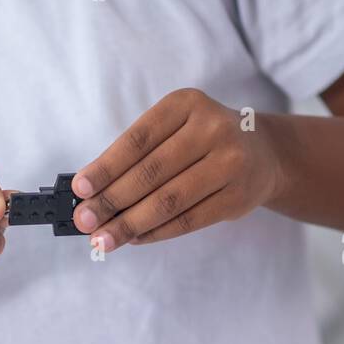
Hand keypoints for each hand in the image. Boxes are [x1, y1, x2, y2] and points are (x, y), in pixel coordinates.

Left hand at [71, 88, 284, 251]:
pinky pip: (188, 220)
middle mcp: (212, 128)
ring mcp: (230, 163)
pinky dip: (156, 233)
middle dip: (111, 201)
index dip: (106, 166)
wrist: (263, 154)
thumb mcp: (173, 129)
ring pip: (168, 201)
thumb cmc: (201, 142)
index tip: (79, 188)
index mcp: (187, 104)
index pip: (138, 140)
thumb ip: (136, 156)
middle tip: (84, 221)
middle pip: (150, 173)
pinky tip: (134, 239)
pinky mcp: (238, 197)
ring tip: (102, 239)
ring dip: (129, 224)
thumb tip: (91, 193)